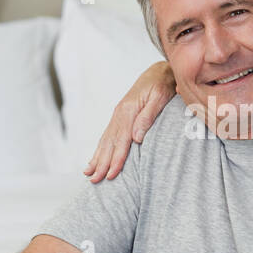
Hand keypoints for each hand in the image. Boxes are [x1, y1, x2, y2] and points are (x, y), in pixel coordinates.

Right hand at [85, 61, 175, 182]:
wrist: (159, 70)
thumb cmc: (163, 83)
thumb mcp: (160, 97)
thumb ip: (148, 117)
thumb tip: (137, 138)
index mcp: (128, 111)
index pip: (121, 141)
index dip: (116, 160)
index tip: (111, 175)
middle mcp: (119, 114)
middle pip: (109, 144)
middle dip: (101, 164)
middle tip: (94, 181)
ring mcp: (118, 115)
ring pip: (105, 141)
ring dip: (97, 158)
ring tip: (89, 174)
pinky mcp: (120, 116)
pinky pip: (107, 135)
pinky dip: (100, 149)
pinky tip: (95, 158)